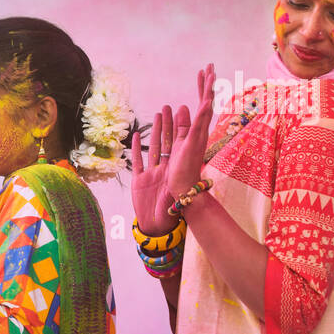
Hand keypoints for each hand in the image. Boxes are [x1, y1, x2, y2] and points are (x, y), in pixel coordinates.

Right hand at [130, 106, 176, 234]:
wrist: (157, 226)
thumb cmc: (171, 209)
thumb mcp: (180, 184)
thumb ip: (186, 175)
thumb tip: (197, 153)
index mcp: (175, 168)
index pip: (179, 142)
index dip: (179, 125)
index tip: (180, 109)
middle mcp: (164, 168)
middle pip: (166, 141)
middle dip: (166, 124)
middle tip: (166, 107)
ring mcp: (151, 173)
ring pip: (153, 147)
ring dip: (154, 132)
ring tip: (155, 116)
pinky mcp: (139, 180)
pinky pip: (137, 161)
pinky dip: (137, 148)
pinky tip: (137, 136)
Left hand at [164, 64, 215, 199]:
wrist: (184, 188)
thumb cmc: (181, 169)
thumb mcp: (178, 142)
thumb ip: (181, 126)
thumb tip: (182, 107)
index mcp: (196, 130)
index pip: (200, 104)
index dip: (202, 88)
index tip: (202, 72)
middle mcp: (200, 132)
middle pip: (206, 103)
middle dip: (207, 84)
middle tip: (210, 65)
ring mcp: (198, 138)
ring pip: (205, 111)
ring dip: (208, 93)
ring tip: (210, 75)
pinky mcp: (192, 146)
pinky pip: (198, 128)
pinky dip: (202, 115)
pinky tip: (205, 101)